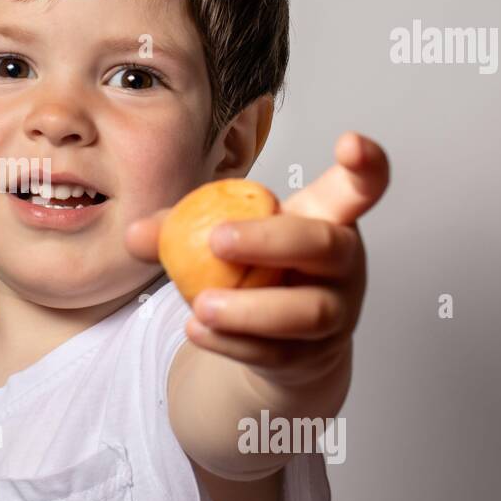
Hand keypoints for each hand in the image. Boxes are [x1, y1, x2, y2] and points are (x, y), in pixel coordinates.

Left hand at [126, 131, 388, 389]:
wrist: (281, 344)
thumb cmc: (259, 270)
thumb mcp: (227, 238)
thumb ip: (180, 229)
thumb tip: (135, 232)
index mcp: (326, 218)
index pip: (361, 187)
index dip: (366, 164)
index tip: (351, 143)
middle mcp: (342, 264)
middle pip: (326, 246)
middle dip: (272, 241)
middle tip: (217, 240)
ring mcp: (334, 313)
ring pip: (307, 312)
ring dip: (251, 308)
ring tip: (203, 305)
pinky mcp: (311, 356)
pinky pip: (275, 352)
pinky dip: (233, 343)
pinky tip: (198, 330)